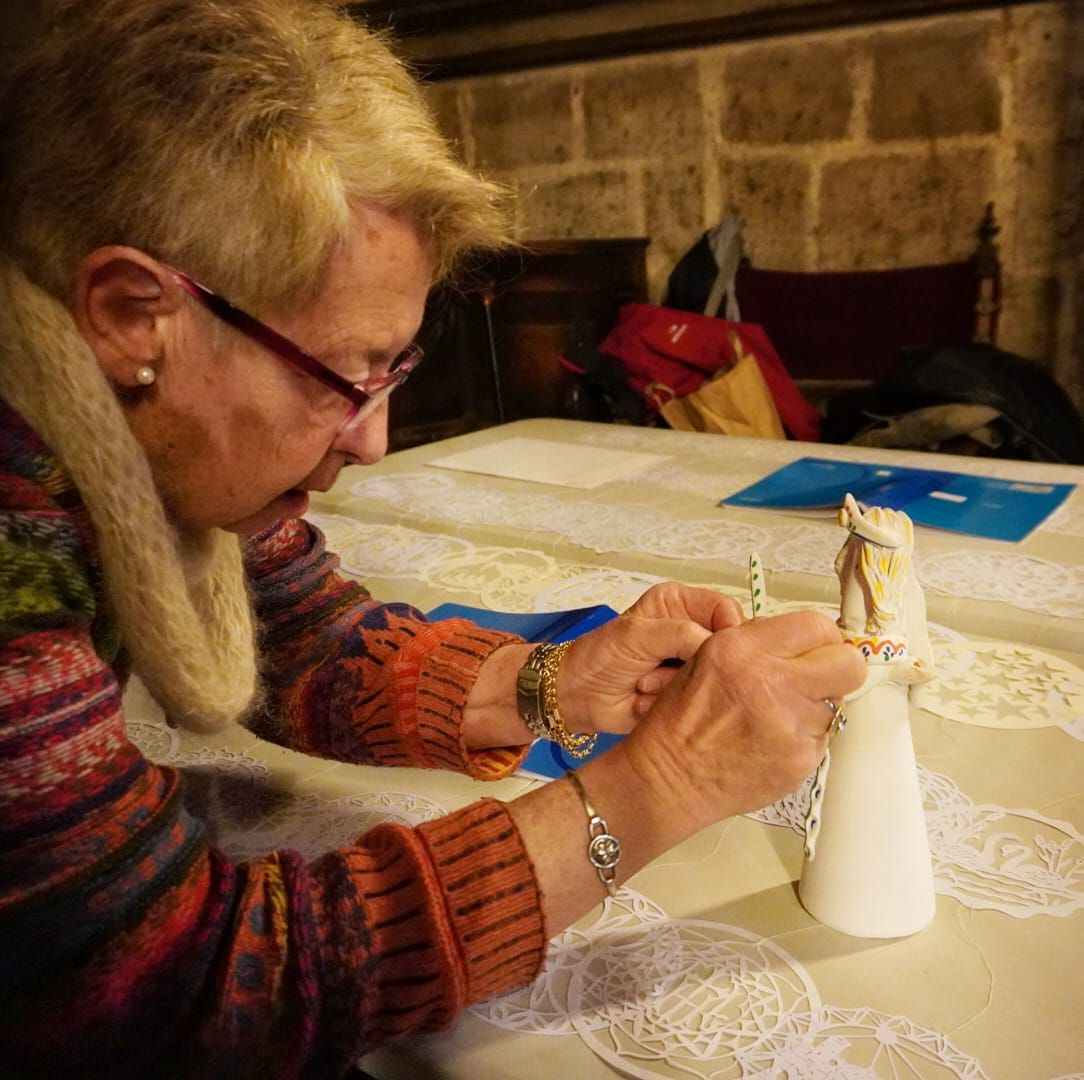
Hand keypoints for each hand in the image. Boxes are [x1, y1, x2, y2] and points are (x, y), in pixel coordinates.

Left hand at [558, 582, 743, 733]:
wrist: (576, 696)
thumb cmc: (599, 656)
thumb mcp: (638, 635)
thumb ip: (682, 634)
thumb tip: (719, 646)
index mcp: (680, 604)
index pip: (726, 609)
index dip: (727, 630)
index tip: (714, 650)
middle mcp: (689, 632)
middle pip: (726, 647)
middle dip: (694, 663)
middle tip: (659, 666)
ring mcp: (688, 665)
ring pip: (713, 678)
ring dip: (675, 685)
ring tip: (643, 683)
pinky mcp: (685, 694)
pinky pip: (698, 702)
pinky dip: (670, 703)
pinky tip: (645, 699)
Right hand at [616, 610, 865, 837]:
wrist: (670, 777)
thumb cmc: (681, 721)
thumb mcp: (707, 656)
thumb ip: (757, 641)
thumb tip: (797, 639)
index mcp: (744, 651)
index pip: (817, 625)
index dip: (819, 637)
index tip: (814, 647)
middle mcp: (771, 684)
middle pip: (848, 663)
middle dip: (837, 667)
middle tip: (816, 676)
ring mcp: (791, 726)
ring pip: (837, 703)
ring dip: (816, 704)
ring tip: (778, 714)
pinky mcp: (800, 760)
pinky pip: (822, 737)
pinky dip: (803, 736)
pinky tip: (772, 739)